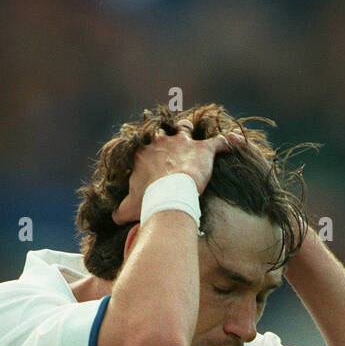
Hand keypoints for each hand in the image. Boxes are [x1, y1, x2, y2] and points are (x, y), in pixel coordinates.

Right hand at [112, 124, 233, 225]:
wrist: (168, 196)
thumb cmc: (147, 201)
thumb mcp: (128, 208)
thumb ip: (120, 211)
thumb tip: (114, 217)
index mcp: (143, 153)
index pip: (144, 144)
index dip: (148, 149)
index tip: (151, 156)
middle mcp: (162, 142)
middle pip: (164, 132)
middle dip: (168, 136)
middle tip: (173, 145)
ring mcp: (183, 142)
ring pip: (186, 128)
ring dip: (190, 131)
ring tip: (195, 140)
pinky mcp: (203, 149)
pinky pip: (218, 141)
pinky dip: (225, 143)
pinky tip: (229, 144)